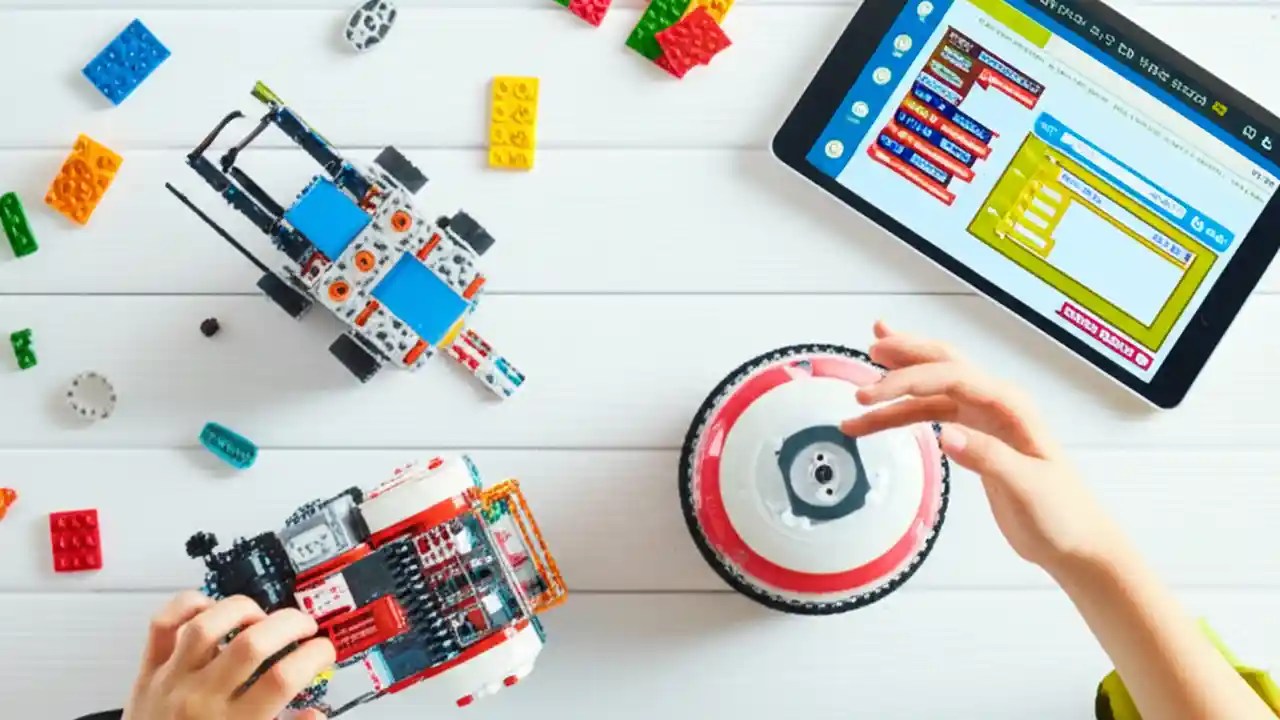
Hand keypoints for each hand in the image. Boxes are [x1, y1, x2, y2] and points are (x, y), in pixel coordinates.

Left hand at [123, 592, 334, 719]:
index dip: (314, 656)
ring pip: (207, 625)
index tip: (323, 652)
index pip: (283, 679)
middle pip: (252, 644)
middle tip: (303, 627)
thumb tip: (314, 716)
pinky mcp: (148, 671)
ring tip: (260, 616)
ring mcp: (173, 681)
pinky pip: (162, 625)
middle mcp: (203, 700)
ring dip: (243, 610)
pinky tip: (212, 608)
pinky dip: (188, 605)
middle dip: (290, 624)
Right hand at [840, 322, 1120, 573]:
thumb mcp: (1027, 487)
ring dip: (895, 393)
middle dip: (904, 355)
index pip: (952, 377)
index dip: (909, 380)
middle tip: (870, 345)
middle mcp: (996, 405)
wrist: (1076, 543)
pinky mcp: (975, 440)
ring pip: (931, 393)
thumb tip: (946, 433)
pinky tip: (884, 416)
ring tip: (859, 397)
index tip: (872, 394)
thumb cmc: (1062, 514)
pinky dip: (904, 414)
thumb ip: (987, 457)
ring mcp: (984, 421)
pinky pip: (933, 416)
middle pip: (943, 365)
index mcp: (1011, 407)